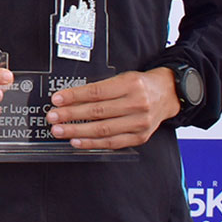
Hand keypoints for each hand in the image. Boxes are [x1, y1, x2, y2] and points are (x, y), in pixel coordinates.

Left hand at [46, 68, 178, 149]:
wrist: (169, 94)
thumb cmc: (140, 85)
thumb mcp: (122, 78)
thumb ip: (100, 87)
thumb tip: (70, 98)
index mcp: (130, 84)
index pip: (96, 92)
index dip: (75, 96)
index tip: (57, 99)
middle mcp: (137, 104)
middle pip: (98, 111)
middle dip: (71, 115)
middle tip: (52, 117)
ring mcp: (140, 122)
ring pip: (103, 129)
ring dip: (77, 131)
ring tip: (59, 130)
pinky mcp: (141, 136)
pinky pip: (113, 142)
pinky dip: (93, 143)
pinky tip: (77, 141)